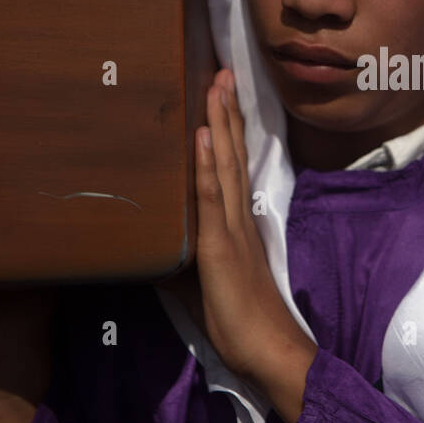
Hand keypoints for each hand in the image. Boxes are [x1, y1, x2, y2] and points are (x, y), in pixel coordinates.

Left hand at [193, 69, 316, 422]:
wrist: (269, 351)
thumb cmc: (240, 325)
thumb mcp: (203, 287)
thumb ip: (184, 264)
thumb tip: (153, 253)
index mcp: (238, 225)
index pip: (232, 169)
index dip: (228, 132)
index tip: (223, 96)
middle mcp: (239, 218)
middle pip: (232, 155)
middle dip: (226, 112)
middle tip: (222, 71)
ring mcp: (232, 228)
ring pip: (224, 165)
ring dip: (219, 123)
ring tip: (215, 85)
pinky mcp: (221, 245)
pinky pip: (212, 198)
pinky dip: (206, 164)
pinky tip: (201, 136)